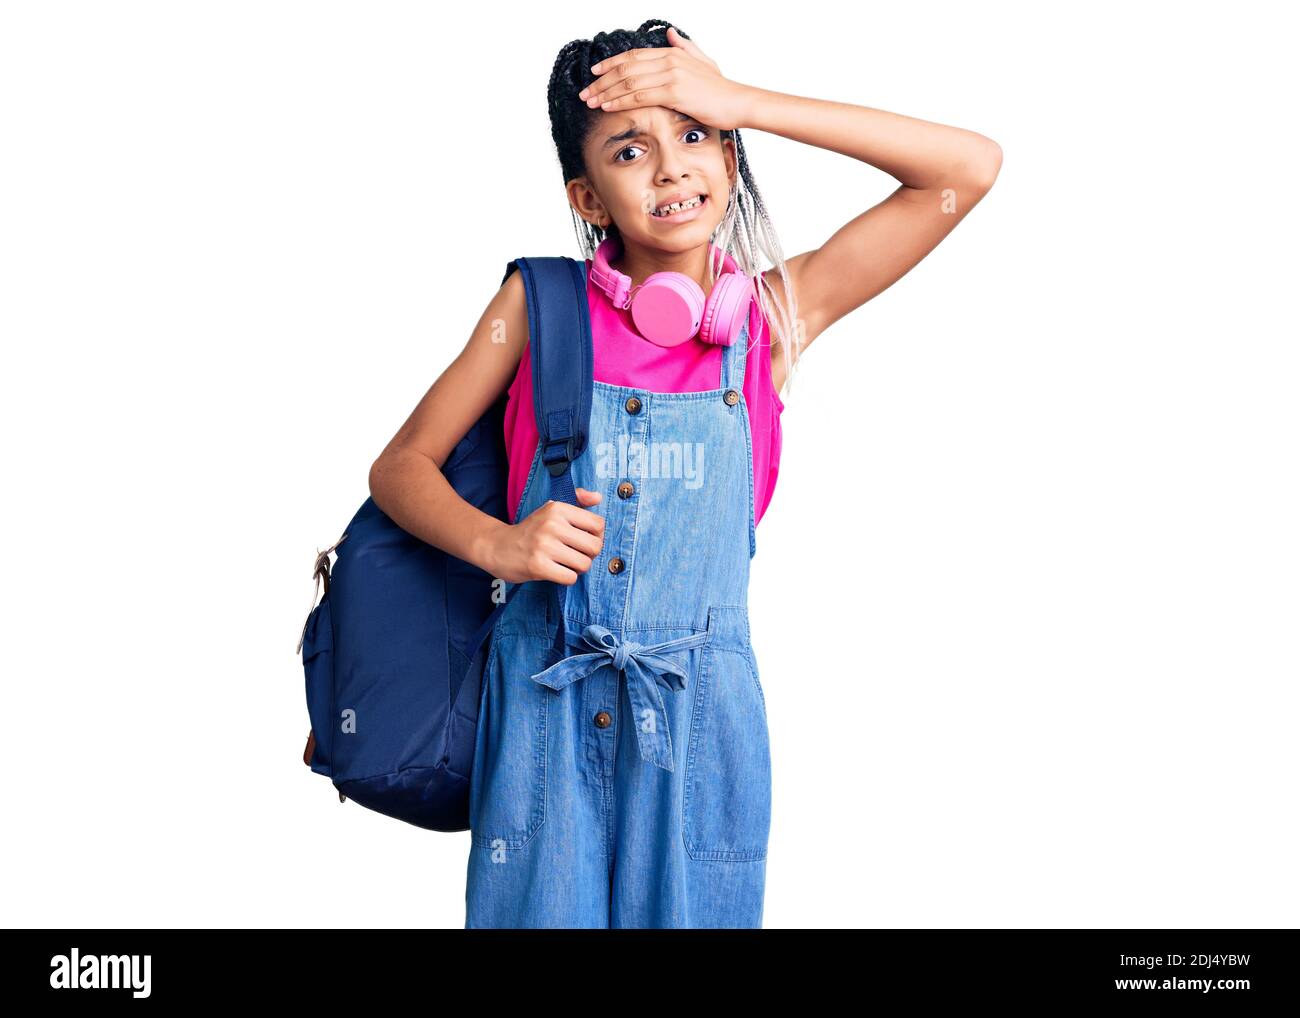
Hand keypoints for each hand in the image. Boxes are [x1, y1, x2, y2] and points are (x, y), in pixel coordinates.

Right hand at [488, 487, 604, 584]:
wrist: (497, 546)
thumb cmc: (531, 530)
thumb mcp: (551, 509)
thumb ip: (577, 500)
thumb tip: (598, 497)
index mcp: (558, 508)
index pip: (598, 524)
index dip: (596, 536)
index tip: (584, 539)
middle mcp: (552, 525)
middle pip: (595, 546)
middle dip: (589, 555)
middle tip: (576, 554)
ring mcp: (544, 546)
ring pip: (584, 564)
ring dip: (578, 568)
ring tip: (566, 563)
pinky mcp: (538, 566)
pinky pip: (570, 578)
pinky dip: (567, 578)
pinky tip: (557, 571)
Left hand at [578, 27, 752, 130]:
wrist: (737, 102)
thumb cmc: (720, 88)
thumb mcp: (703, 61)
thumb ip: (684, 47)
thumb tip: (670, 33)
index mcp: (672, 52)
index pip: (633, 56)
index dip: (610, 64)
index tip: (594, 74)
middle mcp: (669, 60)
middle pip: (626, 68)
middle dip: (602, 81)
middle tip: (585, 92)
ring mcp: (671, 75)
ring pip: (629, 82)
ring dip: (606, 93)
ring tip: (590, 102)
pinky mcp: (674, 93)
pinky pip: (640, 96)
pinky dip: (620, 101)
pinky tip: (608, 107)